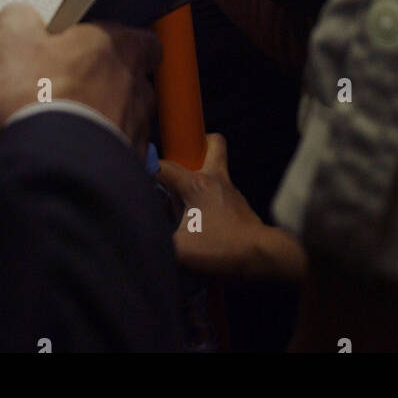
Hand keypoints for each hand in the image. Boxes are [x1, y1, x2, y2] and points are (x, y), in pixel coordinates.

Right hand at [0, 4, 160, 153]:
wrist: (53, 172)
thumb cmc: (39, 102)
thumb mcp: (15, 45)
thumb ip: (19, 21)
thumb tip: (19, 17)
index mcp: (118, 47)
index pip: (141, 39)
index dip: (119, 44)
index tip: (90, 50)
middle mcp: (137, 87)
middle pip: (132, 80)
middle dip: (106, 86)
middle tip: (69, 90)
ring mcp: (137, 130)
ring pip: (126, 121)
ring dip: (103, 123)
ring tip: (65, 130)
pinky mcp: (128, 168)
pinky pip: (117, 156)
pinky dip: (98, 157)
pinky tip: (69, 158)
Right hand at [157, 134, 306, 279]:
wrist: (259, 254)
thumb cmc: (220, 246)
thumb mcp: (179, 249)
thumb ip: (157, 240)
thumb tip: (143, 236)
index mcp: (196, 183)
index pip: (165, 166)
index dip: (148, 167)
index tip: (138, 175)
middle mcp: (215, 178)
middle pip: (213, 143)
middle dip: (196, 145)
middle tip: (179, 165)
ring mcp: (230, 190)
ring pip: (218, 167)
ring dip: (203, 174)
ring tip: (186, 196)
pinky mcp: (239, 204)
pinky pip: (221, 191)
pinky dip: (210, 197)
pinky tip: (202, 217)